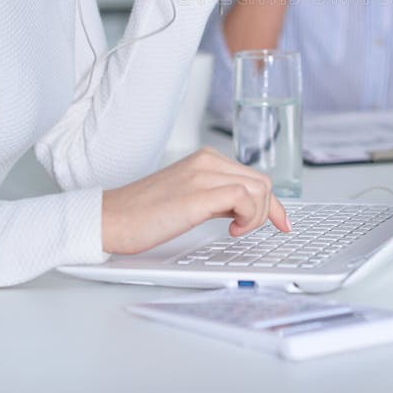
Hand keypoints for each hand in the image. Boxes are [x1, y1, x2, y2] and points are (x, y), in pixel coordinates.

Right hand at [101, 146, 290, 253]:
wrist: (110, 219)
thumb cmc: (143, 215)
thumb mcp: (189, 199)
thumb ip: (217, 199)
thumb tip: (244, 211)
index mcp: (205, 160)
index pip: (253, 175)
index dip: (274, 203)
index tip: (282, 222)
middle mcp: (207, 161)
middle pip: (262, 181)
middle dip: (270, 210)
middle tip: (258, 232)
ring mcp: (202, 174)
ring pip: (258, 187)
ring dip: (257, 215)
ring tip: (236, 231)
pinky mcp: (197, 193)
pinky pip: (244, 196)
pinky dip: (248, 216)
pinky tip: (232, 230)